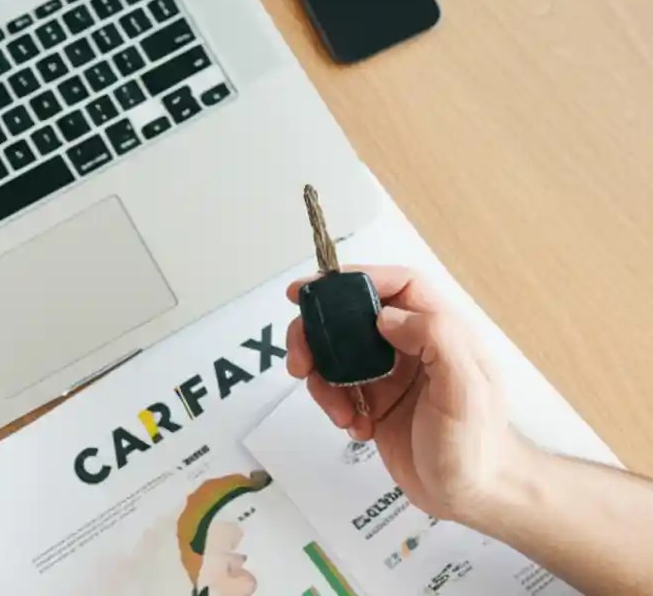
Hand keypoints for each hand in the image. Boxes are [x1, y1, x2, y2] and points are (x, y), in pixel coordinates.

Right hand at [285, 266, 527, 521]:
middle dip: (318, 333)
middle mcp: (412, 347)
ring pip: (337, 353)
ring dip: (323, 378)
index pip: (398, 286)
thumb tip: (386, 315)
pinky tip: (354, 426)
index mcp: (440, 332)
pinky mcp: (374, 401)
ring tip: (338, 411)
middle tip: (299, 359)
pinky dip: (333, 404)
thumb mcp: (465, 389)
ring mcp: (390, 374)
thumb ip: (435, 338)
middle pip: (352, 316)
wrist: (472, 497)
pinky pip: (337, 388)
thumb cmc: (477, 447)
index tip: (313, 290)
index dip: (355, 279)